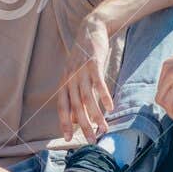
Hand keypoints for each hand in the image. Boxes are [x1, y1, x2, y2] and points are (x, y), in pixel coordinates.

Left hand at [58, 14, 114, 142]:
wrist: (89, 31)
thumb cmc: (82, 58)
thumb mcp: (74, 76)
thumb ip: (74, 95)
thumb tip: (74, 118)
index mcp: (64, 83)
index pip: (62, 107)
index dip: (64, 123)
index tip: (69, 138)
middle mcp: (70, 79)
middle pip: (75, 106)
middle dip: (83, 125)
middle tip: (91, 140)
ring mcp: (81, 72)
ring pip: (87, 98)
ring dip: (96, 115)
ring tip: (103, 129)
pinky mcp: (94, 64)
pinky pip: (99, 84)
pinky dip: (104, 96)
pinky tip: (110, 108)